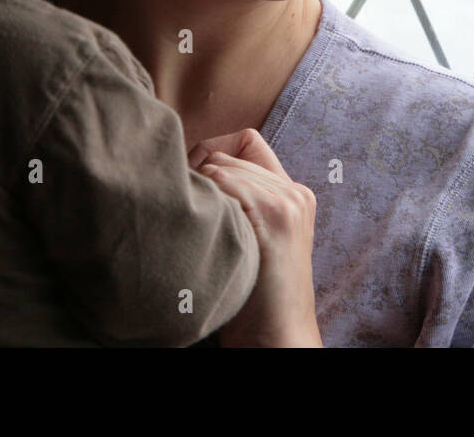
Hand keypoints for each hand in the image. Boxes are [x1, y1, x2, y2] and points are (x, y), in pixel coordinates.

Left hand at [188, 129, 321, 346]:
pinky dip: (206, 198)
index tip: (192, 180)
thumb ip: (240, 204)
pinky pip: (225, 182)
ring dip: (198, 189)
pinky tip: (202, 227)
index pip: (247, 140)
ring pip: (221, 165)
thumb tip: (192, 176)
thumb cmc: (254, 297)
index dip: (213, 150)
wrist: (278, 334)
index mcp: (293, 193)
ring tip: (190, 221)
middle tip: (180, 202)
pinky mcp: (277, 214)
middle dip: (196, 170)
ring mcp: (288, 201)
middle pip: (227, 152)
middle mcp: (294, 191)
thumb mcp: (252, 241)